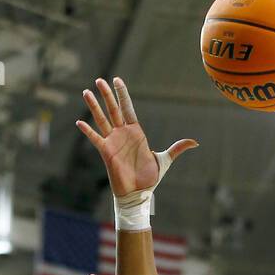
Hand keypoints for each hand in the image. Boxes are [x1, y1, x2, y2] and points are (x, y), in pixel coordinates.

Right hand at [77, 77, 197, 197]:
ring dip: (94, 106)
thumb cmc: (148, 178)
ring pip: (102, 119)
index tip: (117, 80)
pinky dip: (87, 131)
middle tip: (100, 80)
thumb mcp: (164, 160)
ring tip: (86, 92)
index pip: (128, 108)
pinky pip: (95, 139)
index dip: (123, 94)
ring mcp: (113, 142)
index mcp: (136, 132)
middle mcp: (122, 134)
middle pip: (113, 109)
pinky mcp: (106, 152)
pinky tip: (79, 121)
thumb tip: (195, 142)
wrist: (138, 194)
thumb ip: (177, 149)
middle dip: (107, 95)